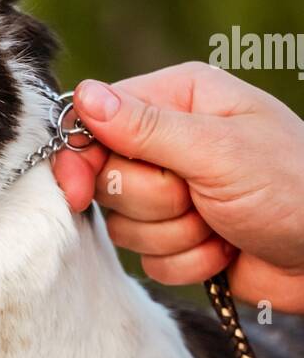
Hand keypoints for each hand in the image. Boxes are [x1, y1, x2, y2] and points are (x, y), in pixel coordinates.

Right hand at [51, 62, 303, 312]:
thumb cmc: (293, 187)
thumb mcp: (218, 150)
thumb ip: (145, 127)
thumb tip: (83, 94)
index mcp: (178, 100)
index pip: (95, 123)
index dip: (81, 159)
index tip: (75, 192)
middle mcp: (169, 142)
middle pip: (106, 179)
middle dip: (152, 201)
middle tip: (199, 198)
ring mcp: (173, 193)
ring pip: (124, 225)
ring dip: (176, 235)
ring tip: (221, 224)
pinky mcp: (180, 238)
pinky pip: (149, 260)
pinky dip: (188, 262)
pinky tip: (225, 250)